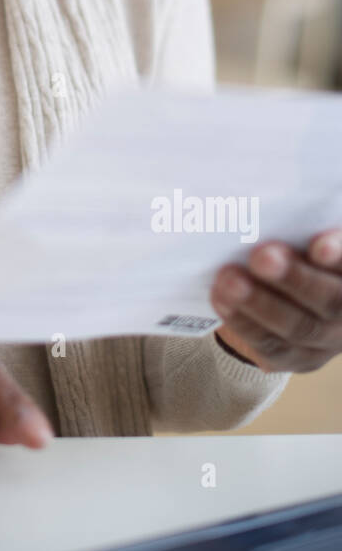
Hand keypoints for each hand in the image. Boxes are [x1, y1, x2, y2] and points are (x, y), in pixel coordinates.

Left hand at [210, 229, 341, 372]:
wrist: (287, 295)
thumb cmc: (296, 247)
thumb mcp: (303, 234)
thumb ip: (299, 224)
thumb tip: (275, 193)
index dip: (338, 255)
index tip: (318, 244)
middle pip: (329, 299)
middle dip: (293, 278)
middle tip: (261, 256)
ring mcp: (325, 339)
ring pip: (297, 326)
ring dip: (259, 302)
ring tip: (229, 279)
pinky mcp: (295, 358)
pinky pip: (270, 345)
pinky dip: (243, 322)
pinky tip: (221, 300)